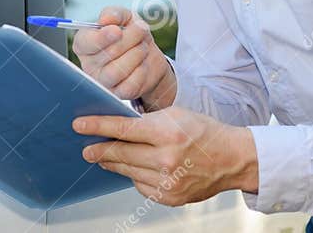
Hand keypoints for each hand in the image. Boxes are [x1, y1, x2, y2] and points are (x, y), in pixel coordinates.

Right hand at [72, 6, 175, 109]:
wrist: (148, 55)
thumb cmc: (130, 35)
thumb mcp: (124, 18)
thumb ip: (114, 14)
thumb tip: (106, 20)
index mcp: (84, 44)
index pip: (85, 43)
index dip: (101, 38)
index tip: (117, 31)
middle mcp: (88, 64)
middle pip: (106, 54)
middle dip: (130, 39)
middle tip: (140, 30)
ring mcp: (102, 81)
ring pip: (118, 71)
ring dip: (136, 54)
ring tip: (142, 46)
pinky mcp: (118, 94)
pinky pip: (131, 84)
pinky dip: (142, 70)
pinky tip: (143, 64)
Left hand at [73, 106, 258, 205]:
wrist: (233, 159)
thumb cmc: (203, 132)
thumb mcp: (174, 115)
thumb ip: (144, 121)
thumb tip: (115, 126)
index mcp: (167, 133)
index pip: (123, 129)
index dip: (97, 127)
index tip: (79, 125)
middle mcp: (167, 159)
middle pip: (121, 154)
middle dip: (99, 150)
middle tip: (86, 148)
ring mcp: (169, 181)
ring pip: (127, 171)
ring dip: (112, 163)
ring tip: (104, 156)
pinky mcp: (171, 197)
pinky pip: (140, 185)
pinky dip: (134, 175)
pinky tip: (134, 167)